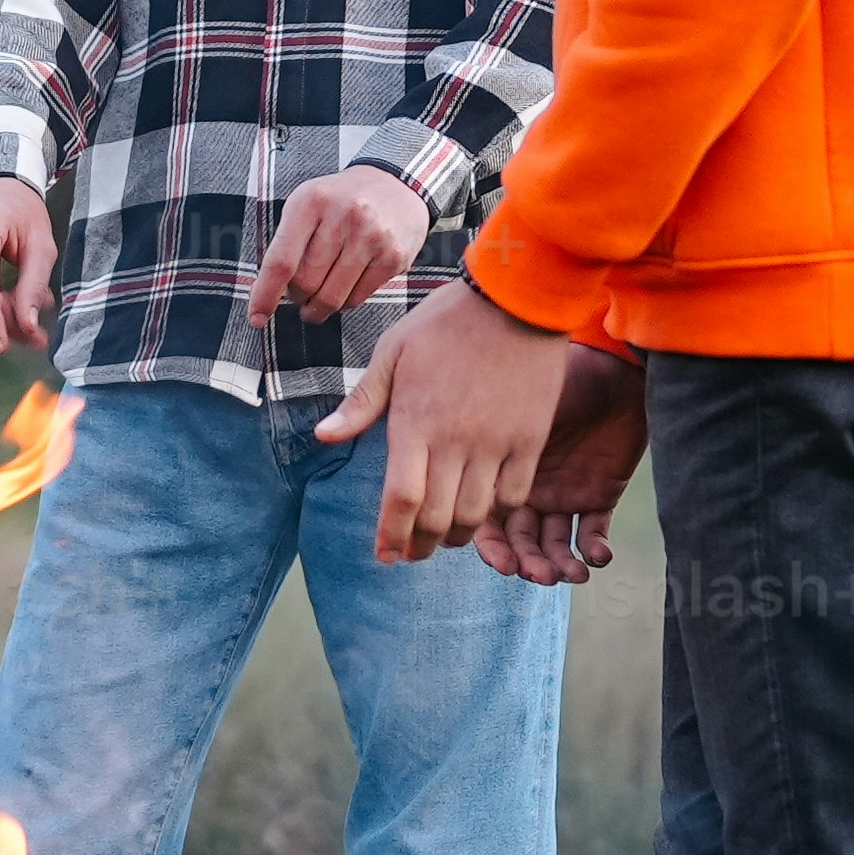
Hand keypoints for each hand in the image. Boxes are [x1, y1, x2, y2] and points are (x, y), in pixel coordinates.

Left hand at [245, 161, 426, 325]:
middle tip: (300, 295)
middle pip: (306, 283)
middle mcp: (343, 217)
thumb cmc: (340, 200)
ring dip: (319, 308)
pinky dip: (345, 303)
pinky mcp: (393, 257)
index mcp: (311, 202)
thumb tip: (265, 291)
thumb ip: (287, 242)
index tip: (257, 317)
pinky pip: (358, 298)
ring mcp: (371, 237)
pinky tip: (343, 290)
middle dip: (297, 297)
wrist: (395, 183)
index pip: (281, 260)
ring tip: (318, 302)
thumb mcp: (307, 203)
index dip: (266, 294)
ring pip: (332, 297)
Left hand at [310, 278, 571, 562]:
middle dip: (421, 546)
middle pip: (437, 520)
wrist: (516, 299)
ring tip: (446, 536)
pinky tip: (482, 508)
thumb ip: (362, 402)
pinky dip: (496, 512)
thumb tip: (324, 436)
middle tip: (412, 552)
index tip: (385, 555)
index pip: (400, 500)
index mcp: (415, 422)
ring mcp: (496, 443)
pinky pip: (514, 496)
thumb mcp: (393, 352)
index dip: (391, 537)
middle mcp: (456, 441)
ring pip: (474, 515)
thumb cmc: (446, 322)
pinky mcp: (529, 440)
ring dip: (457, 536)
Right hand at [477, 345, 648, 584]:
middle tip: (536, 574)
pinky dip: (594, 550)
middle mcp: (530, 491)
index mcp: (501, 473)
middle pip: (522, 541)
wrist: (612, 368)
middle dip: (527, 563)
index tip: (501, 563)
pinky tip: (596, 557)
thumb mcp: (514, 409)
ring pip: (554, 544)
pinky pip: (594, 532)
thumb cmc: (554, 378)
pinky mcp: (599, 496)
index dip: (493, 547)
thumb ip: (481, 440)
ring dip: (558, 564)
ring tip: (568, 574)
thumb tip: (425, 461)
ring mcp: (564, 495)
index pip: (489, 523)